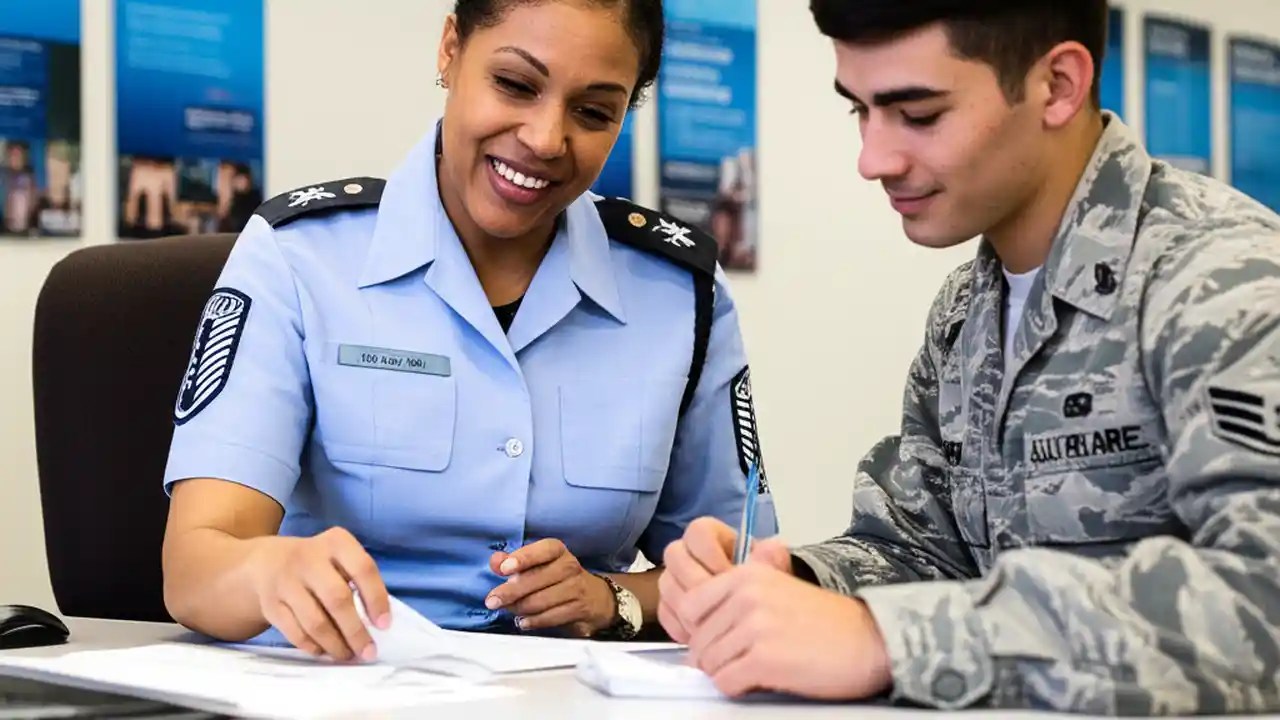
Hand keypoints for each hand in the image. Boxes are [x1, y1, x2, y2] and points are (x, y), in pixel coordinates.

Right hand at [247, 527, 389, 661]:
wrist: (268, 561)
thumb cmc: (320, 563)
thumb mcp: (341, 556)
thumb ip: (360, 581)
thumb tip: (378, 623)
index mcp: (336, 542)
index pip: (363, 569)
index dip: (376, 599)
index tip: (384, 625)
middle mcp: (309, 559)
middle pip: (337, 599)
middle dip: (355, 631)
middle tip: (368, 652)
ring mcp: (286, 582)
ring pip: (315, 622)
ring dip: (336, 644)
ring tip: (349, 655)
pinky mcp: (271, 605)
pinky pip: (295, 633)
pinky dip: (314, 646)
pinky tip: (325, 651)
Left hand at [485, 539, 615, 636]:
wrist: (595, 598)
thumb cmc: (558, 578)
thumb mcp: (538, 564)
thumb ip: (514, 562)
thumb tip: (495, 561)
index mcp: (557, 551)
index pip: (543, 550)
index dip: (524, 558)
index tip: (505, 569)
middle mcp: (569, 566)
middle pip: (537, 579)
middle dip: (511, 591)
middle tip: (492, 601)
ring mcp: (576, 588)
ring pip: (541, 600)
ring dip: (520, 608)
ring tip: (509, 610)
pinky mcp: (579, 609)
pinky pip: (551, 617)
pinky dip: (534, 621)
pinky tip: (523, 622)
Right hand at [657, 517, 791, 642]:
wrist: (757, 618)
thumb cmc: (763, 588)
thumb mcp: (773, 572)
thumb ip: (771, 559)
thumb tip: (771, 547)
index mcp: (712, 537)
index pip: (698, 531)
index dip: (709, 552)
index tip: (728, 572)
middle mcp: (688, 554)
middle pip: (673, 555)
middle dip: (695, 581)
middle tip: (719, 602)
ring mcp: (675, 580)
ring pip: (666, 585)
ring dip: (688, 605)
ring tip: (714, 622)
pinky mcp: (670, 606)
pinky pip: (665, 612)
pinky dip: (682, 625)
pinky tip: (703, 634)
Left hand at [674, 561, 891, 699]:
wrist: (868, 640)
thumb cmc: (826, 622)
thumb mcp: (777, 591)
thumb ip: (737, 600)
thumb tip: (696, 632)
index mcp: (746, 575)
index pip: (689, 606)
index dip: (699, 630)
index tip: (718, 641)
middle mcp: (746, 596)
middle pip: (698, 640)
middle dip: (713, 659)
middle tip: (740, 664)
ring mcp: (754, 626)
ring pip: (709, 663)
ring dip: (727, 674)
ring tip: (754, 672)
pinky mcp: (764, 658)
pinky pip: (726, 682)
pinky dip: (737, 688)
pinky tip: (760, 682)